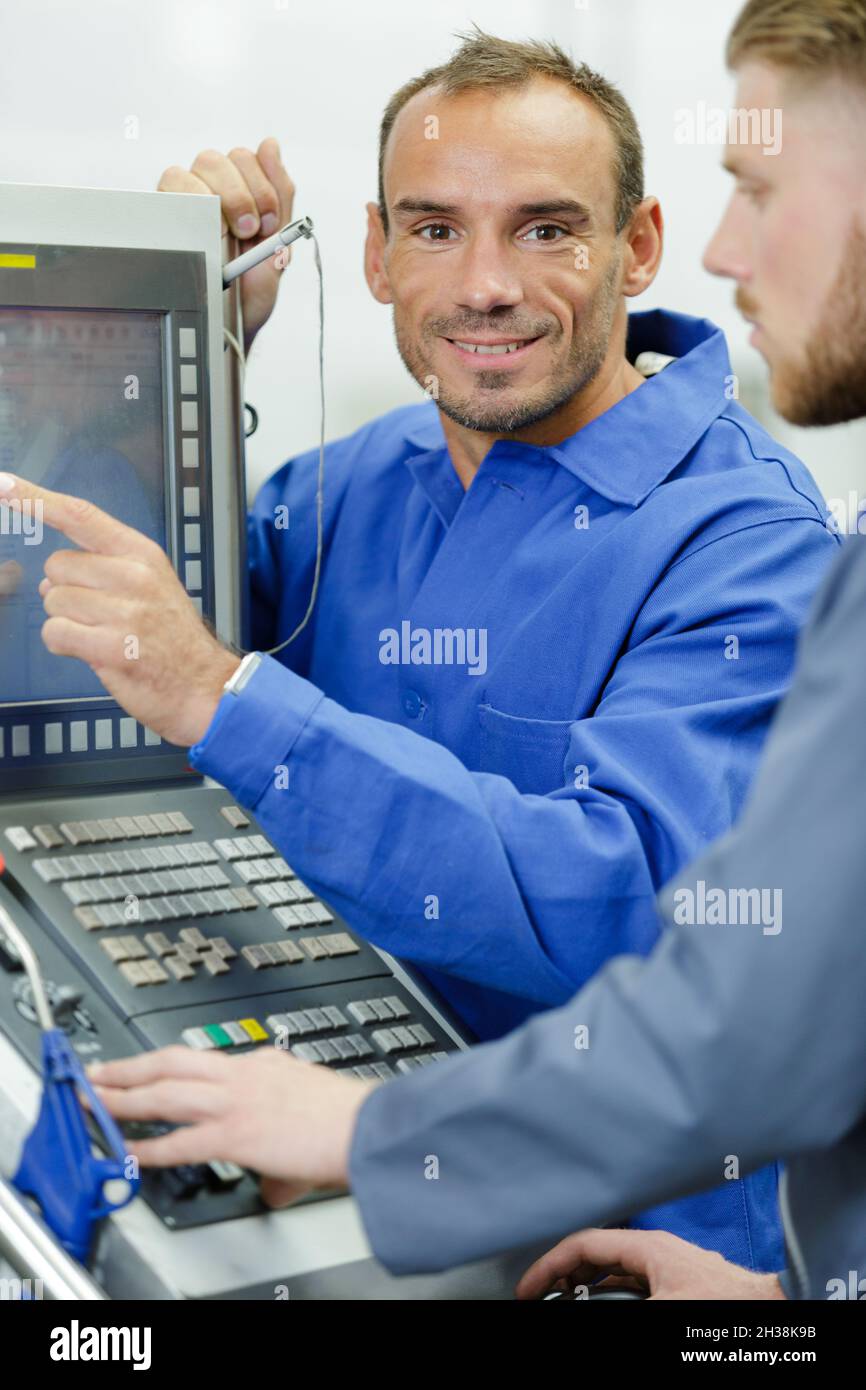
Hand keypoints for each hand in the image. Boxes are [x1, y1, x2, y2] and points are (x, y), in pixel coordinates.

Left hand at [0, 473, 239, 746]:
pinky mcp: (112, 647)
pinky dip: (64, 644)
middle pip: (58, 566)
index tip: (5, 485)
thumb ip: (102, 570)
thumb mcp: (150, 586)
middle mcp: (134, 576)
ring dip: (66, 621)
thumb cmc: (173, 641)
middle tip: (99, 614)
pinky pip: (55, 633)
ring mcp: (124, 612)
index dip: (36, 499)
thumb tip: (50, 577)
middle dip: (65, 591)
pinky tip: (92, 651)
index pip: (80, 516)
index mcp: (141, 555)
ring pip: (53, 601)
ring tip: (102, 635)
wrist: (204, 687)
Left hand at [89, 1045, 375, 1204]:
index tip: (154, 1070)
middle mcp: (244, 1073)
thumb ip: (285, 1146)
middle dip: (132, 1066)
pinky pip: (180, 1141)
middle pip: (172, 1061)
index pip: (207, 1061)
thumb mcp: (311, 1112)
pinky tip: (129, 1152)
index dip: (172, 1067)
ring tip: (96, 1100)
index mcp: (264, 1063)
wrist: (366, 1126)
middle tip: (101, 1069)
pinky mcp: (235, 1133)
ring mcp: (236, 1101)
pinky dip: (150, 1147)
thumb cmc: (349, 1119)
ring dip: (125, 1096)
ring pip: (165, 1091)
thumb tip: (277, 1179)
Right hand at [158, 138, 295, 350]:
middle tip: (252, 231)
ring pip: (199, 165)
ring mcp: (185, 200)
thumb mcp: (277, 247)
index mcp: (240, 195)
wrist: (227, 331)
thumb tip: (270, 144)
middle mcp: (211, 192)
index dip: (262, 184)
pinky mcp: (163, 212)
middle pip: (220, 157)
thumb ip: (281, 196)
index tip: (268, 223)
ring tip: (230, 232)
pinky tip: (205, 227)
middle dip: (244, 193)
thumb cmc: (248, 292)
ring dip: (222, 196)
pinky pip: (171, 182)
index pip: (247, 158)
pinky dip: (191, 198)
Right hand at [516, 1228, 786, 1300]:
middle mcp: (657, 1249)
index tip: (527, 1290)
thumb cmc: (722, 1304)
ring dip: (589, 1289)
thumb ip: (610, 1304)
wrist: (771, 1314)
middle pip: (596, 1256)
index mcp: (646, 1244)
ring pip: (616, 1272)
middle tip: (541, 1298)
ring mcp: (672, 1266)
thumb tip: (575, 1304)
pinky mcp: (684, 1284)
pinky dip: (613, 1294)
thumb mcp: (655, 1309)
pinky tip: (606, 1307)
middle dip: (565, 1277)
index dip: (548, 1266)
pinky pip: (636, 1284)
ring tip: (568, 1304)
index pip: (582, 1244)